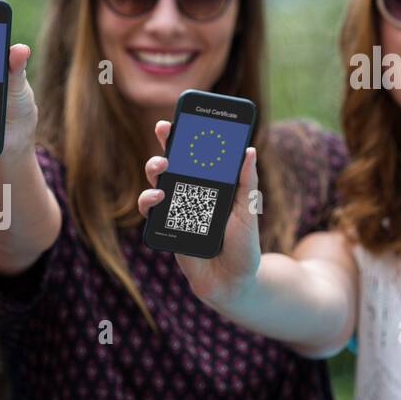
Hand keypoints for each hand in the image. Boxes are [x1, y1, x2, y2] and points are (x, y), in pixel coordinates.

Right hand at [137, 119, 261, 307]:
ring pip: (158, 182)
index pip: (198, 156)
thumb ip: (246, 182)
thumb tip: (249, 150)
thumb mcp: (248, 212)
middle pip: (174, 163)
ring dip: (155, 170)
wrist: (233, 282)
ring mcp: (176, 211)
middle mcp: (191, 195)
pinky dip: (151, 201)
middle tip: (164, 130)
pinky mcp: (166, 229)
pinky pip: (152, 211)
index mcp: (212, 186)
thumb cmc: (243, 247)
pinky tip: (159, 197)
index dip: (188, 136)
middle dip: (166, 144)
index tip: (183, 117)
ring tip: (162, 167)